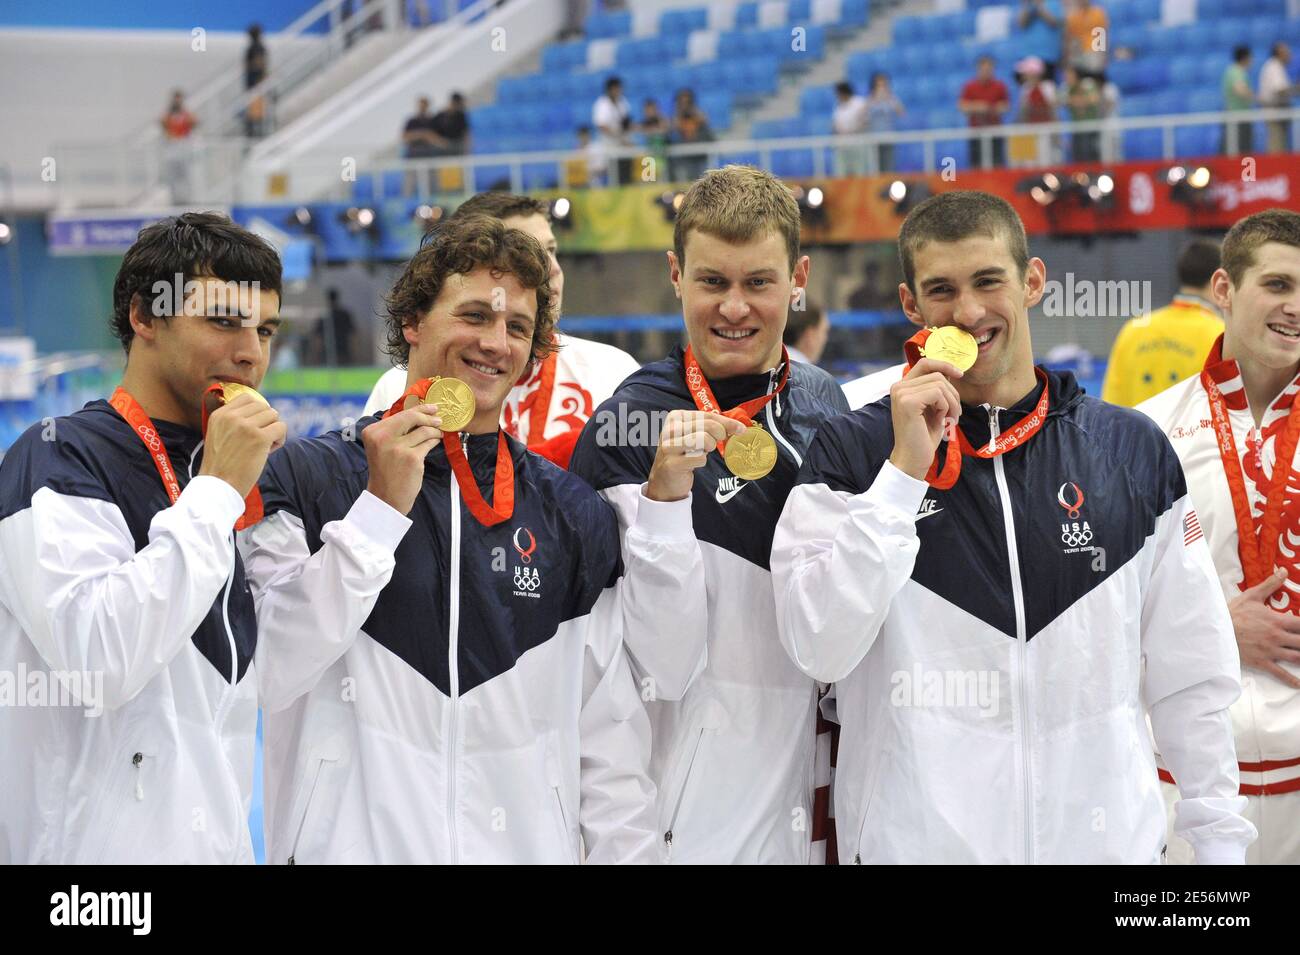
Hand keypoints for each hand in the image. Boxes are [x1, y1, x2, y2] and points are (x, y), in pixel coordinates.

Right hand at [199, 393, 286, 498]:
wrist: (219, 486)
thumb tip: (261, 410)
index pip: (247, 398)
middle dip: (266, 422)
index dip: (256, 412)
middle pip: (263, 406)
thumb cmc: (222, 465)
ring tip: (263, 447)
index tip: (254, 427)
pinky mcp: (260, 438)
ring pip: (274, 415)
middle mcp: (232, 417)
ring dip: (273, 430)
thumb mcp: (219, 435)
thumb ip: (233, 421)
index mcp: (219, 414)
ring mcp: (246, 426)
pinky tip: (269, 451)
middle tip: (259, 440)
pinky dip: (280, 440)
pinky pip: (281, 428)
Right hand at [363, 405, 443, 514]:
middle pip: (412, 417)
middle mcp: (383, 437)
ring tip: (438, 433)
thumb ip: (395, 430)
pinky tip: (436, 442)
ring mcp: (398, 448)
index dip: (419, 409)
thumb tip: (419, 412)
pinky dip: (434, 441)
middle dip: (429, 416)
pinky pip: (428, 443)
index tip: (431, 407)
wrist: (386, 497)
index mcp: (373, 432)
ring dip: (435, 431)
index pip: (400, 414)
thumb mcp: (382, 447)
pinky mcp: (412, 458)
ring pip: (424, 430)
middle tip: (438, 418)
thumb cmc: (386, 471)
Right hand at [645, 410, 743, 501]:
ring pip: (704, 439)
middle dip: (718, 435)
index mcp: (676, 417)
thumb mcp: (694, 434)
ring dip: (709, 447)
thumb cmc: (683, 454)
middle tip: (714, 444)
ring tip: (701, 451)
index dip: (726, 422)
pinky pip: (699, 459)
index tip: (740, 429)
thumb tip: (740, 427)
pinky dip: (701, 461)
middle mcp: (670, 429)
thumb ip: (714, 427)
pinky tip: (692, 463)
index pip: (707, 415)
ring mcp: (669, 446)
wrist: (666, 479)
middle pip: (707, 425)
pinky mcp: (672, 463)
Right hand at [888, 357, 963, 480]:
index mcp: (902, 387)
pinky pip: (938, 393)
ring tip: (950, 419)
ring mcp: (901, 393)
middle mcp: (898, 387)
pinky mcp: (908, 402)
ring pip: (940, 383)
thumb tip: (951, 372)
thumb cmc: (923, 437)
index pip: (925, 363)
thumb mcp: (932, 408)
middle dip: (953, 394)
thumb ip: (936, 390)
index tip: (959, 374)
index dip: (944, 364)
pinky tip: (942, 420)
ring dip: (952, 402)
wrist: (913, 459)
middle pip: (937, 375)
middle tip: (955, 414)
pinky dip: (946, 407)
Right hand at [1228, 568, 1299, 688]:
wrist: (1215, 630)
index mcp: (1277, 621)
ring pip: (1297, 658)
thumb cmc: (1233, 613)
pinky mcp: (1263, 662)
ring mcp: (1271, 651)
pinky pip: (1280, 673)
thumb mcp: (1251, 596)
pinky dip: (1292, 680)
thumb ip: (1270, 584)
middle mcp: (1278, 637)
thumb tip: (1283, 571)